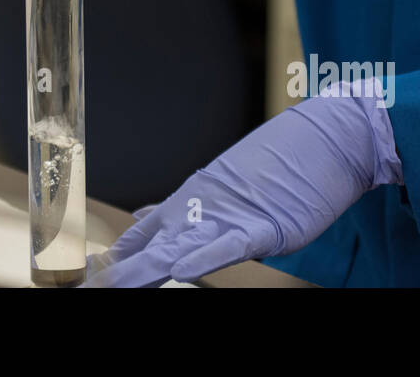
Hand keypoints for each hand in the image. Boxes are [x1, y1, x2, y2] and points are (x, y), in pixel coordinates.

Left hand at [85, 80, 402, 286]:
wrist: (332, 134)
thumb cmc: (288, 161)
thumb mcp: (234, 184)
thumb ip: (195, 204)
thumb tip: (153, 214)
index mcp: (196, 197)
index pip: (145, 232)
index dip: (119, 253)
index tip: (91, 270)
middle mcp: (204, 206)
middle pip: (152, 244)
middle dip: (120, 269)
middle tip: (87, 283)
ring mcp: (232, 214)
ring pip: (179, 248)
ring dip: (145, 269)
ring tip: (114, 284)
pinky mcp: (266, 225)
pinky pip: (228, 245)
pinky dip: (203, 256)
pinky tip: (178, 267)